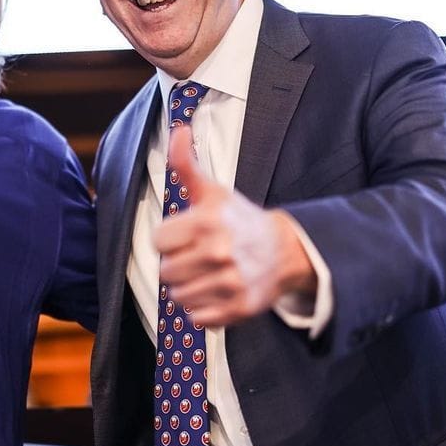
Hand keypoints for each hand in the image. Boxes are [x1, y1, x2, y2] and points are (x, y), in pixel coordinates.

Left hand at [153, 126, 315, 325]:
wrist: (286, 249)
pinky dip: (204, 309)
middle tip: (199, 256)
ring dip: (188, 288)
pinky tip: (217, 292)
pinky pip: (198, 318)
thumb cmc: (240, 219)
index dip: (170, 239)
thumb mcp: (213, 190)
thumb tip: (177, 128)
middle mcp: (219, 252)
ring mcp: (231, 282)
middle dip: (178, 264)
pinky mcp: (240, 308)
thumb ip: (186, 163)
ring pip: (179, 297)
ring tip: (207, 274)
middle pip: (166, 272)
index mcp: (207, 222)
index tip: (188, 235)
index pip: (158, 241)